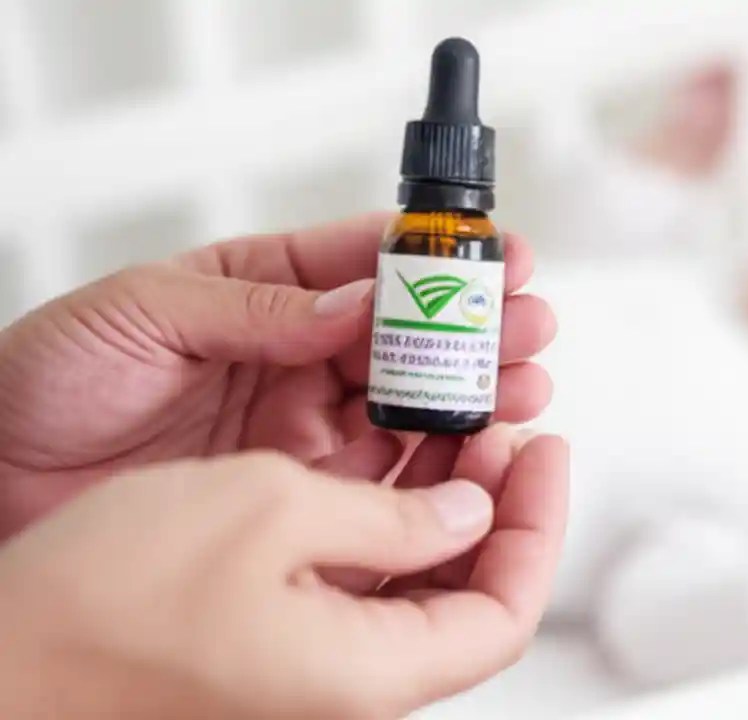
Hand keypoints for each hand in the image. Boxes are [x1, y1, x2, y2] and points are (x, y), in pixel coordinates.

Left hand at [0, 213, 555, 537]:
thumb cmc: (45, 383)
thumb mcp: (138, 314)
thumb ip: (252, 306)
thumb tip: (354, 300)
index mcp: (260, 290)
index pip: (364, 264)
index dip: (436, 258)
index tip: (495, 254)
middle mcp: (294, 357)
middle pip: (406, 337)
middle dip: (475, 329)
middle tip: (528, 329)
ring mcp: (300, 427)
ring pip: (407, 405)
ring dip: (471, 395)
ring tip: (522, 386)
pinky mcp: (297, 492)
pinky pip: (378, 475)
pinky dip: (432, 465)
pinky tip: (471, 452)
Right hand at [0, 425, 568, 719]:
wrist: (3, 646)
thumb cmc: (107, 592)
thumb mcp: (271, 509)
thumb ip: (392, 515)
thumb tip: (463, 516)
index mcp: (367, 669)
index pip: (505, 608)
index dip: (539, 523)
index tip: (544, 448)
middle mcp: (349, 678)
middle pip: (470, 591)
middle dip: (498, 501)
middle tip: (503, 421)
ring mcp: (312, 659)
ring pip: (418, 577)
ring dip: (446, 499)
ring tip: (450, 421)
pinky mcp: (277, 633)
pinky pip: (362, 573)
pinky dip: (388, 513)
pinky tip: (381, 454)